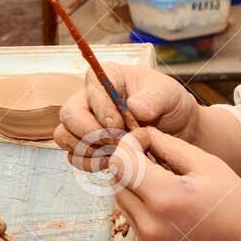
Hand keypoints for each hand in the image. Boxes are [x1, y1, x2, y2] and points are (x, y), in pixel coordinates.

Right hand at [55, 63, 198, 174]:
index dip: (103, 109)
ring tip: (116, 154)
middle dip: (91, 133)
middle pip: (69, 114)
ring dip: (89, 150)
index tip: (121, 125)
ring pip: (64, 136)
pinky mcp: (84, 144)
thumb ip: (154, 98)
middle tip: (116, 143)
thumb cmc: (170, 105)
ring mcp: (82, 122)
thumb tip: (134, 107)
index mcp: (105, 77)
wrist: (176, 132)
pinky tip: (112, 162)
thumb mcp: (169, 94)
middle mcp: (87, 98)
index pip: (91, 88)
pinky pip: (73, 156)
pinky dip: (89, 163)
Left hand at [107, 127, 240, 240]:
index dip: (128, 143)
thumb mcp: (208, 165)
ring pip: (120, 198)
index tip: (145, 138)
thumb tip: (142, 135)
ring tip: (161, 174)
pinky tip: (165, 196)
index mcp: (164, 197)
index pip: (121, 161)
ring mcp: (147, 239)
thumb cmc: (238, 207)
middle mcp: (149, 222)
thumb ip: (169, 146)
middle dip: (128, 161)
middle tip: (152, 153)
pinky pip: (132, 216)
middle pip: (116, 179)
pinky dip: (140, 200)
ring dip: (132, 181)